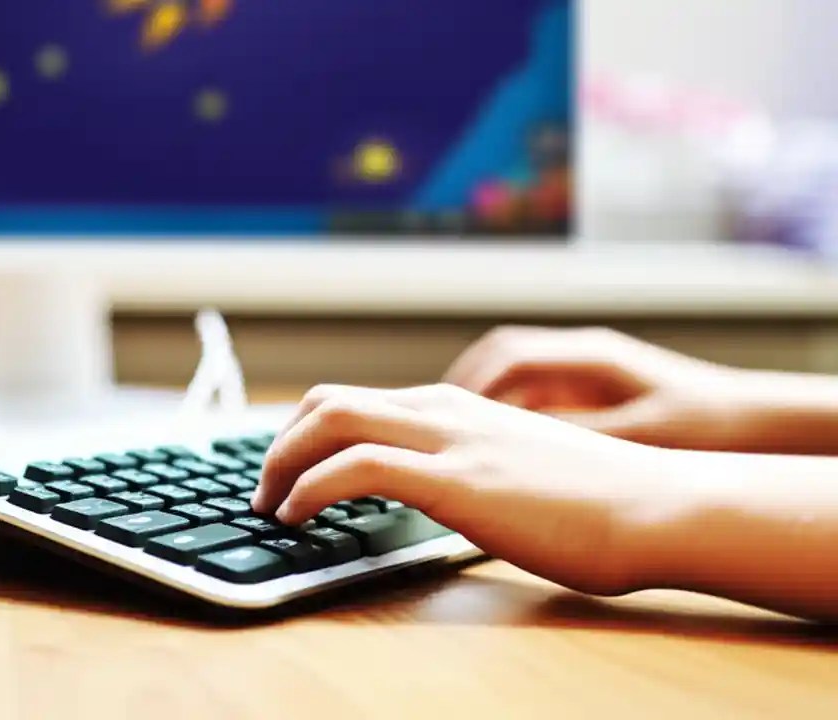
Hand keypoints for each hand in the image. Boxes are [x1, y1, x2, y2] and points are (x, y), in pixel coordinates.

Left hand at [253, 383, 683, 595]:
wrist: (658, 506)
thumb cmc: (599, 500)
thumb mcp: (518, 470)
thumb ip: (470, 470)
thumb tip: (433, 494)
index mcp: (457, 406)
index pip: (355, 399)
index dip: (305, 432)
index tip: (284, 469)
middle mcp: (445, 409)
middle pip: (328, 400)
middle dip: (280, 443)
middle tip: (265, 488)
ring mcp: (450, 439)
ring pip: (330, 419)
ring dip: (282, 462)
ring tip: (268, 505)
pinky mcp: (457, 479)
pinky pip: (356, 467)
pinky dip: (309, 488)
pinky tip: (297, 517)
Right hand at [442, 326, 758, 451]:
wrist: (754, 421)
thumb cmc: (704, 424)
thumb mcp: (637, 435)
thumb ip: (577, 434)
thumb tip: (519, 438)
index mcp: (590, 358)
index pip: (510, 358)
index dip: (470, 384)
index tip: (443, 413)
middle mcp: (580, 356)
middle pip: (500, 358)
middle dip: (461, 386)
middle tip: (429, 419)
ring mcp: (583, 372)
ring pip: (513, 376)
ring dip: (479, 400)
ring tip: (452, 433)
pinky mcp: (588, 393)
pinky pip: (531, 395)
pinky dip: (504, 414)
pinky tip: (494, 445)